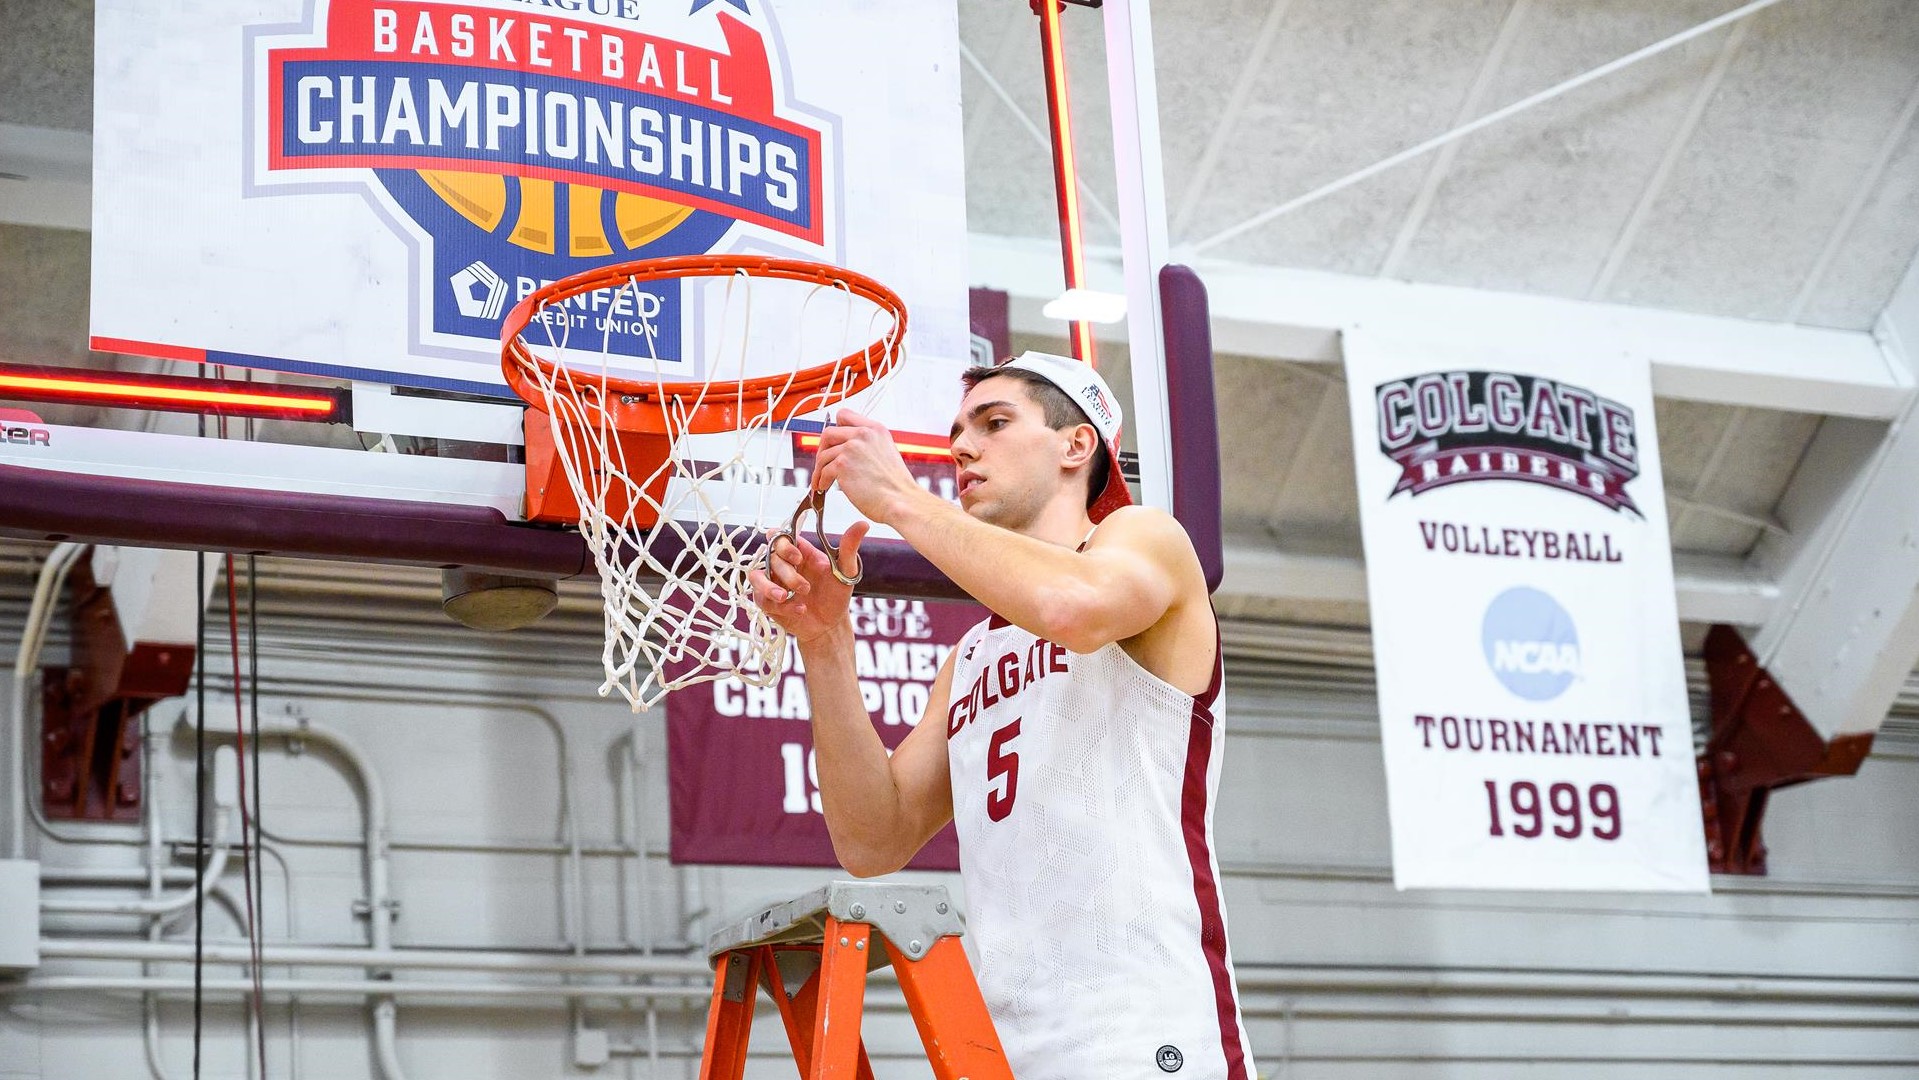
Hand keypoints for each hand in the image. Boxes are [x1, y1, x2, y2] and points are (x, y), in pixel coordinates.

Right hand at [749, 522, 870, 644]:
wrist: (831, 624)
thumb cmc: (837, 594)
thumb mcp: (846, 571)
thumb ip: (849, 547)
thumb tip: (862, 524)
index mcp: (800, 552)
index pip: (781, 537)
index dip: (785, 545)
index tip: (798, 558)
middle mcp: (784, 565)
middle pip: (770, 557)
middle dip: (787, 573)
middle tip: (806, 587)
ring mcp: (773, 583)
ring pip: (756, 576)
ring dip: (770, 587)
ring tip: (786, 597)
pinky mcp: (768, 602)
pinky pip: (762, 599)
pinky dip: (781, 606)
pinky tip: (800, 610)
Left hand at [813, 409, 923, 525]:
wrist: (900, 501)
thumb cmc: (894, 485)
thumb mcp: (885, 452)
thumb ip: (866, 444)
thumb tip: (844, 448)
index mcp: (875, 429)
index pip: (845, 415)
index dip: (835, 428)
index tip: (831, 442)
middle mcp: (863, 434)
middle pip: (828, 433)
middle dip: (822, 450)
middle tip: (822, 463)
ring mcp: (852, 448)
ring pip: (824, 455)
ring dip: (820, 469)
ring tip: (821, 480)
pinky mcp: (843, 464)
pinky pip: (824, 471)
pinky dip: (821, 480)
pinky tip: (824, 486)